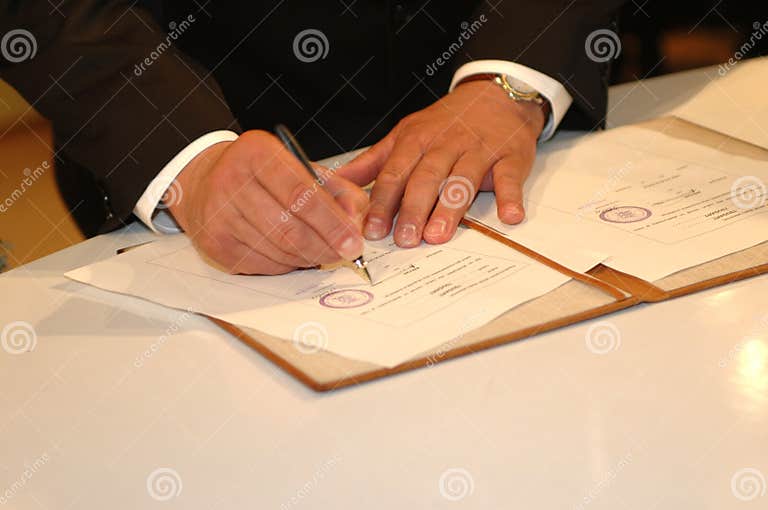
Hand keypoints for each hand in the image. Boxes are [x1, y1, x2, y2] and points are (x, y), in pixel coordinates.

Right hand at [167, 131, 367, 274]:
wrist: (207, 182)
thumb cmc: (264, 175)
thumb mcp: (304, 168)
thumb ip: (340, 191)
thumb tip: (356, 225)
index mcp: (257, 153)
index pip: (300, 194)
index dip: (331, 223)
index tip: (353, 241)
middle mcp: (231, 181)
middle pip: (289, 229)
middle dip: (325, 247)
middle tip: (345, 254)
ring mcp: (219, 215)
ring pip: (278, 251)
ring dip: (308, 257)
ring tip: (321, 250)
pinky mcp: (215, 244)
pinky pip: (265, 265)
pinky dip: (288, 264)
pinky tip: (293, 253)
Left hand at [338, 79, 545, 246]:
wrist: (495, 95)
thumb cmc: (445, 123)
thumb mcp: (404, 136)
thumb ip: (372, 163)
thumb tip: (333, 183)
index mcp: (415, 141)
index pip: (394, 174)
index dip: (382, 203)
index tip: (372, 230)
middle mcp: (445, 144)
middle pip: (425, 178)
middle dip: (413, 210)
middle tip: (405, 240)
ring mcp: (478, 150)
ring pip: (462, 180)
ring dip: (450, 209)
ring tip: (439, 235)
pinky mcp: (510, 156)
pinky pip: (509, 177)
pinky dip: (510, 197)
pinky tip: (509, 218)